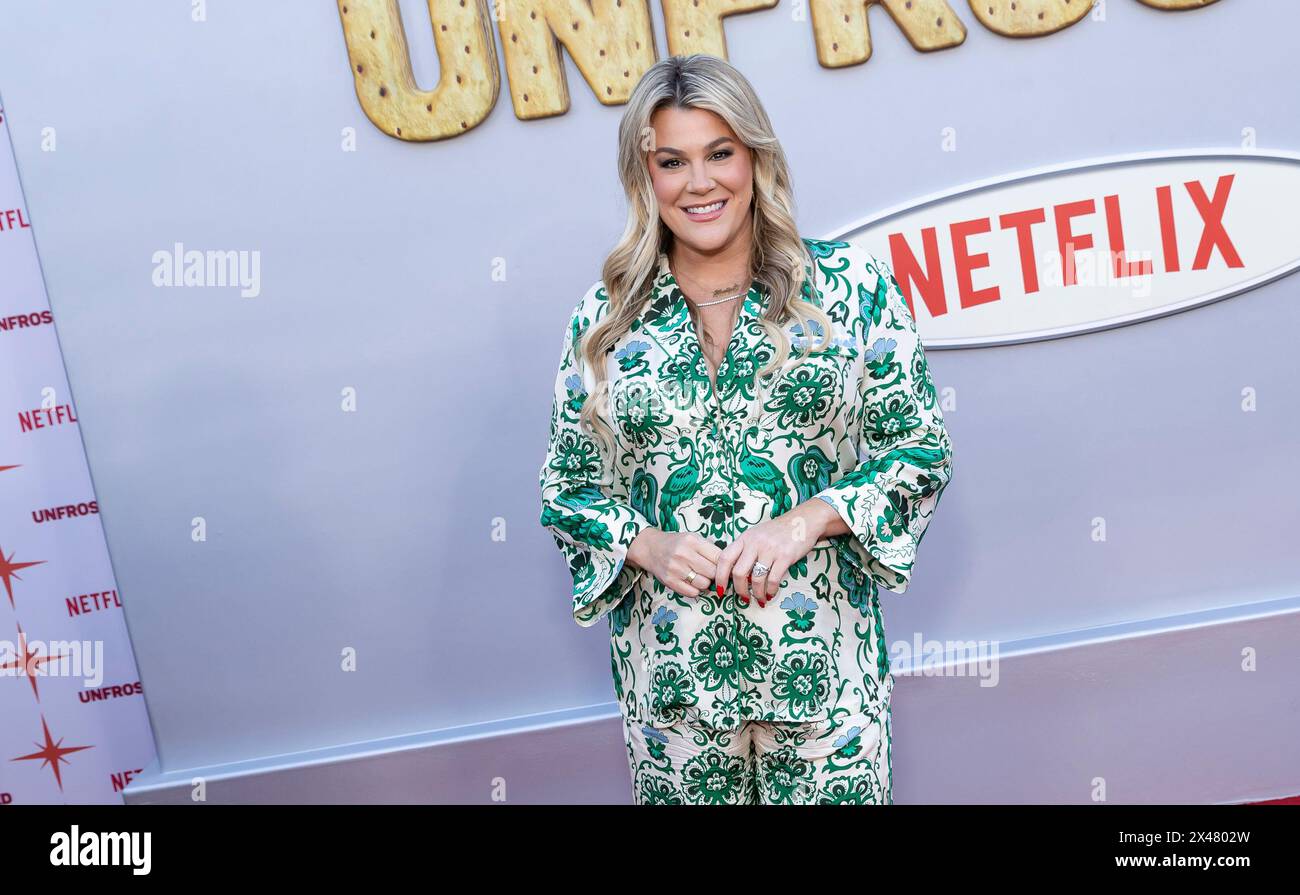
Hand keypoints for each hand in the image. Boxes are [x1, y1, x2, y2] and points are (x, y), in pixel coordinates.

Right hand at [627, 529, 722, 598]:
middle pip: (713, 572)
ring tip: (700, 577)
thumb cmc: (677, 544)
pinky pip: (692, 593)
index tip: (726, 567)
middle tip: (711, 573)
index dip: (725, 565)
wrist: (651, 548)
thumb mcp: (693, 539)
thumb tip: (731, 564)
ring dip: (705, 583)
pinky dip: (695, 590)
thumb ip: (710, 549)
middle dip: (715, 575)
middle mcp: (684, 554)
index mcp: (692, 541)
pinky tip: (691, 582)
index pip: (719, 557)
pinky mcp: (669, 581)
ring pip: (704, 584)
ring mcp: (675, 569)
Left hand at [714, 501, 839, 606]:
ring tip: (760, 599)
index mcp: (744, 538)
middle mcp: (754, 543)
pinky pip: (773, 579)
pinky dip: (771, 590)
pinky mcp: (785, 557)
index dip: (719, 576)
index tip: (720, 589)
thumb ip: (745, 550)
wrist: (802, 521)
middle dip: (739, 590)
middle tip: (744, 598)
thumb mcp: (756, 535)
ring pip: (756, 579)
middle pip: (738, 572)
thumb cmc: (778, 531)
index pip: (724, 558)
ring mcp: (770, 550)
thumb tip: (735, 574)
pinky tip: (771, 593)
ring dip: (757, 593)